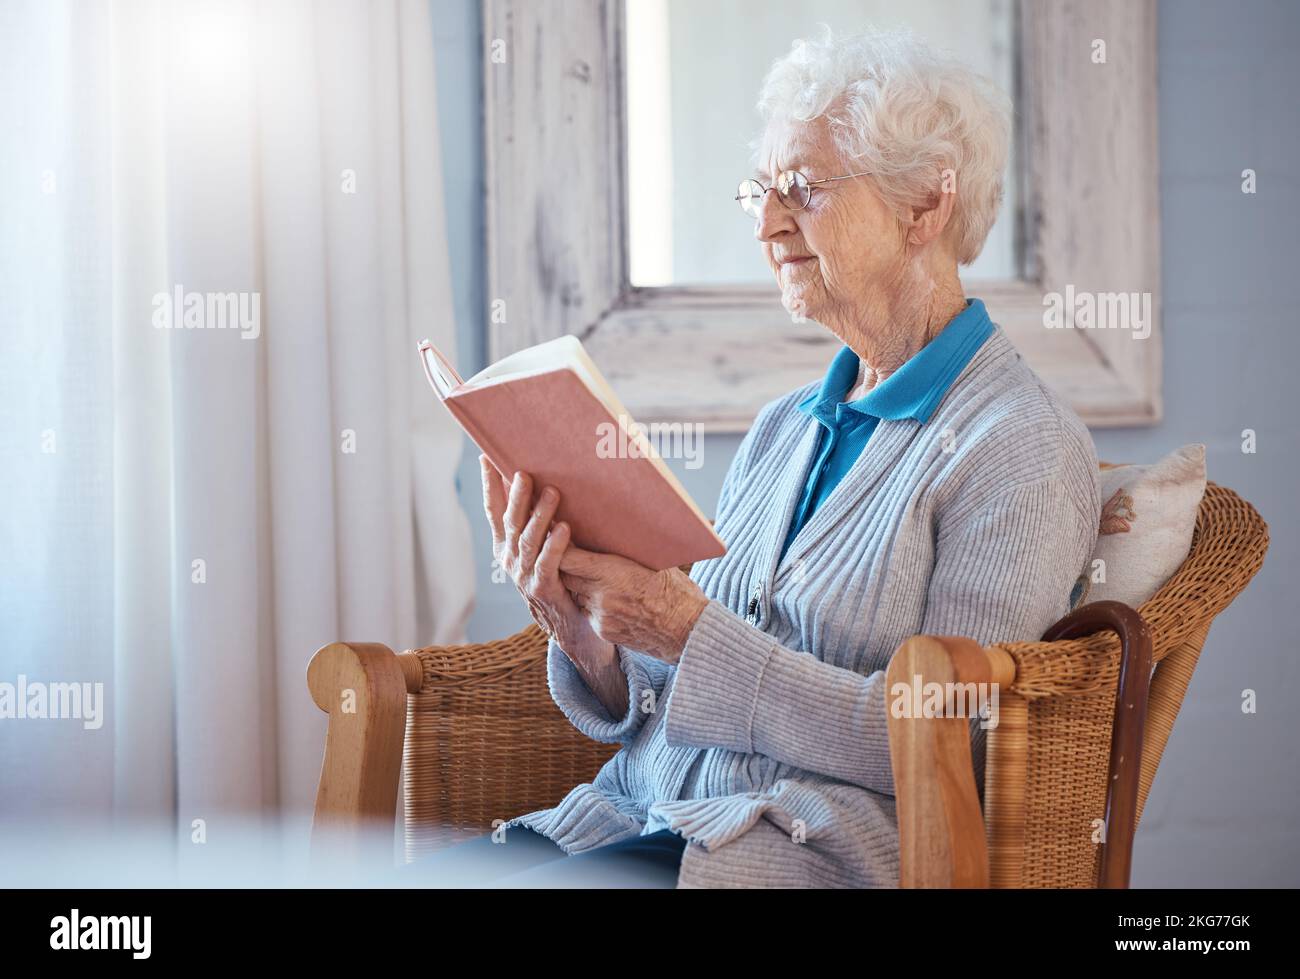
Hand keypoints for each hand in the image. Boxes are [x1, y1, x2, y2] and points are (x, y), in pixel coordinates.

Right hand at [479, 456, 607, 661]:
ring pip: (529, 540)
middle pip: (510, 521)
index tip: (486, 456)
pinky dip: (556, 545)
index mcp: (504, 545)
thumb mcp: (542, 545)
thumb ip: (536, 518)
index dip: (489, 484)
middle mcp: (509, 558)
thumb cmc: (559, 575)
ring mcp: (524, 575)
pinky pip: (549, 563)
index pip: (494, 509)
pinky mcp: (544, 589)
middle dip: (517, 496)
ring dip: (540, 516)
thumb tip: (542, 478)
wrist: (570, 625)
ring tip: (552, 493)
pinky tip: (566, 528)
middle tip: (525, 472)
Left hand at [559, 546, 709, 663]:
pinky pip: (586, 611)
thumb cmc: (677, 591)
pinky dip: (590, 602)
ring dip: (578, 584)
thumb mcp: (653, 562)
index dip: (558, 546)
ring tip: (591, 574)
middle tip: (567, 549)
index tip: (557, 534)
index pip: (568, 558)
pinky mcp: (603, 631)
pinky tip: (607, 597)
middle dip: (565, 563)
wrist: (688, 631)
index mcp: (614, 573)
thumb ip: (623, 553)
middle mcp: (602, 595)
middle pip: (565, 576)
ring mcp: (601, 615)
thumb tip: (605, 532)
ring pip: (574, 594)